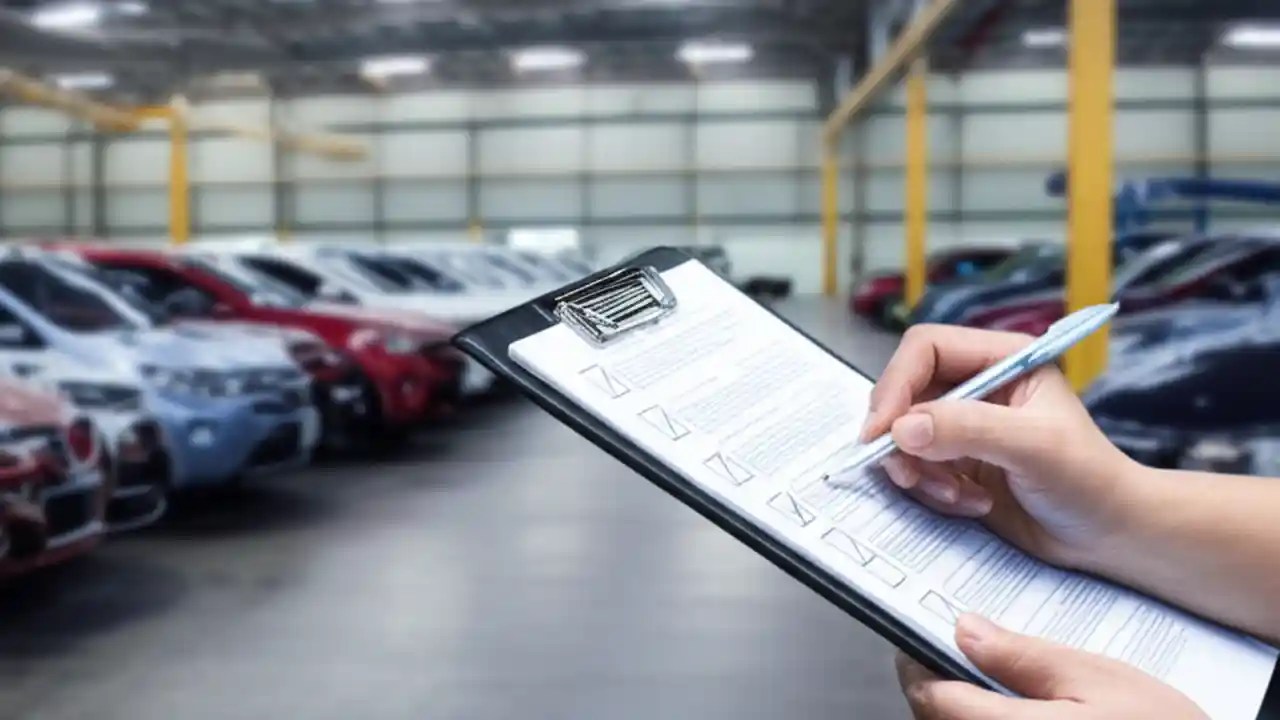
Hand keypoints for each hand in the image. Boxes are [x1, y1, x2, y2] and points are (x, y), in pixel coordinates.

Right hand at [862, 325, 1140, 568]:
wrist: (1108, 536)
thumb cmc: (1089, 480)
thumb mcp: (1034, 447)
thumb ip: (969, 430)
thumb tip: (902, 429)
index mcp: (1002, 359)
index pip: (926, 348)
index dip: (898, 384)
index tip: (883, 430)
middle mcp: (977, 386)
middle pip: (904, 392)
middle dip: (901, 437)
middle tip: (911, 474)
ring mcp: (963, 426)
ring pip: (902, 435)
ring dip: (918, 471)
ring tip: (958, 495)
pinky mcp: (955, 463)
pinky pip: (915, 469)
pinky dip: (931, 491)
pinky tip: (972, 503)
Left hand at [896, 614, 1206, 719]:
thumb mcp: (1096, 679)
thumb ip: (1023, 656)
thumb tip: (966, 630)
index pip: (928, 696)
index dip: (917, 661)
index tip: (921, 637)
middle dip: (936, 684)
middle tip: (954, 652)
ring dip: (959, 710)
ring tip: (986, 678)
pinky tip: (1012, 708)